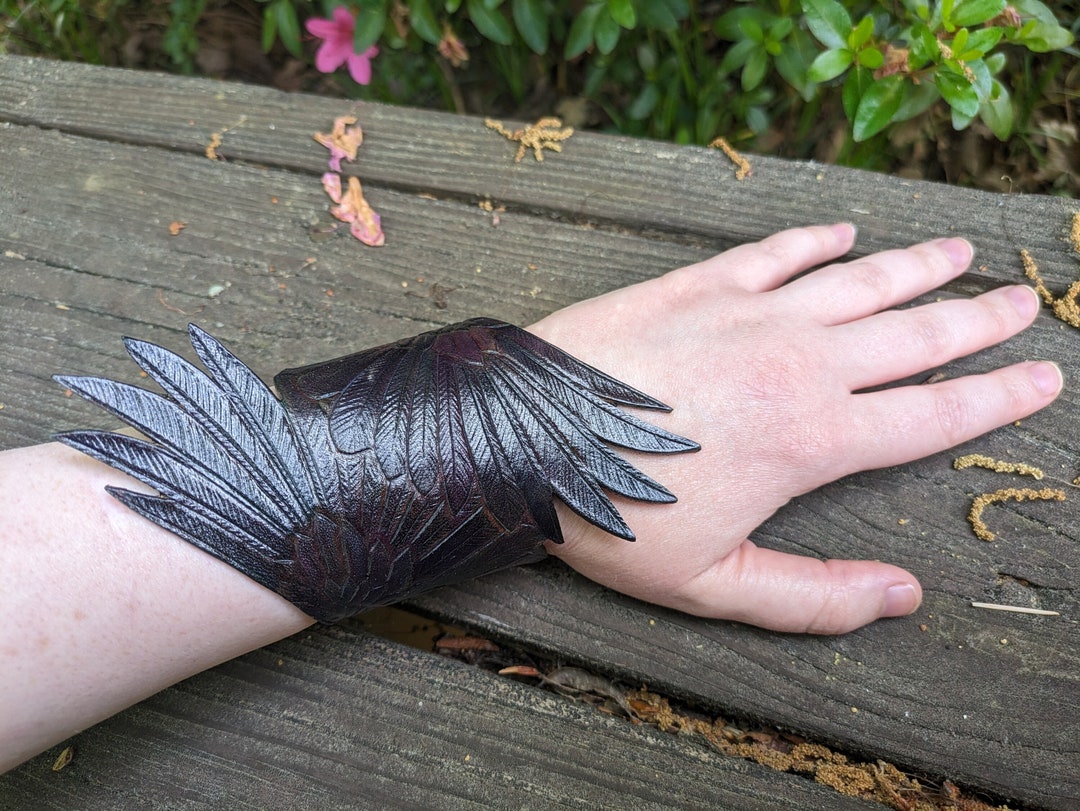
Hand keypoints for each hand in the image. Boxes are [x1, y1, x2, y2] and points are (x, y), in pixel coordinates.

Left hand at [528, 224, 1060, 633]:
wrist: (521, 439)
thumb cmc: (613, 518)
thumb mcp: (715, 585)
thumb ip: (815, 597)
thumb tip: (903, 599)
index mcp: (813, 440)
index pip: (931, 416)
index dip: (995, 397)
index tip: (1042, 376)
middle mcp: (799, 365)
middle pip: (914, 336)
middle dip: (977, 320)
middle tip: (1023, 304)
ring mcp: (750, 315)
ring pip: (859, 282)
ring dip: (916, 267)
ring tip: (960, 254)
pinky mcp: (699, 284)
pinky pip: (775, 253)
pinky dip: (815, 241)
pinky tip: (842, 233)